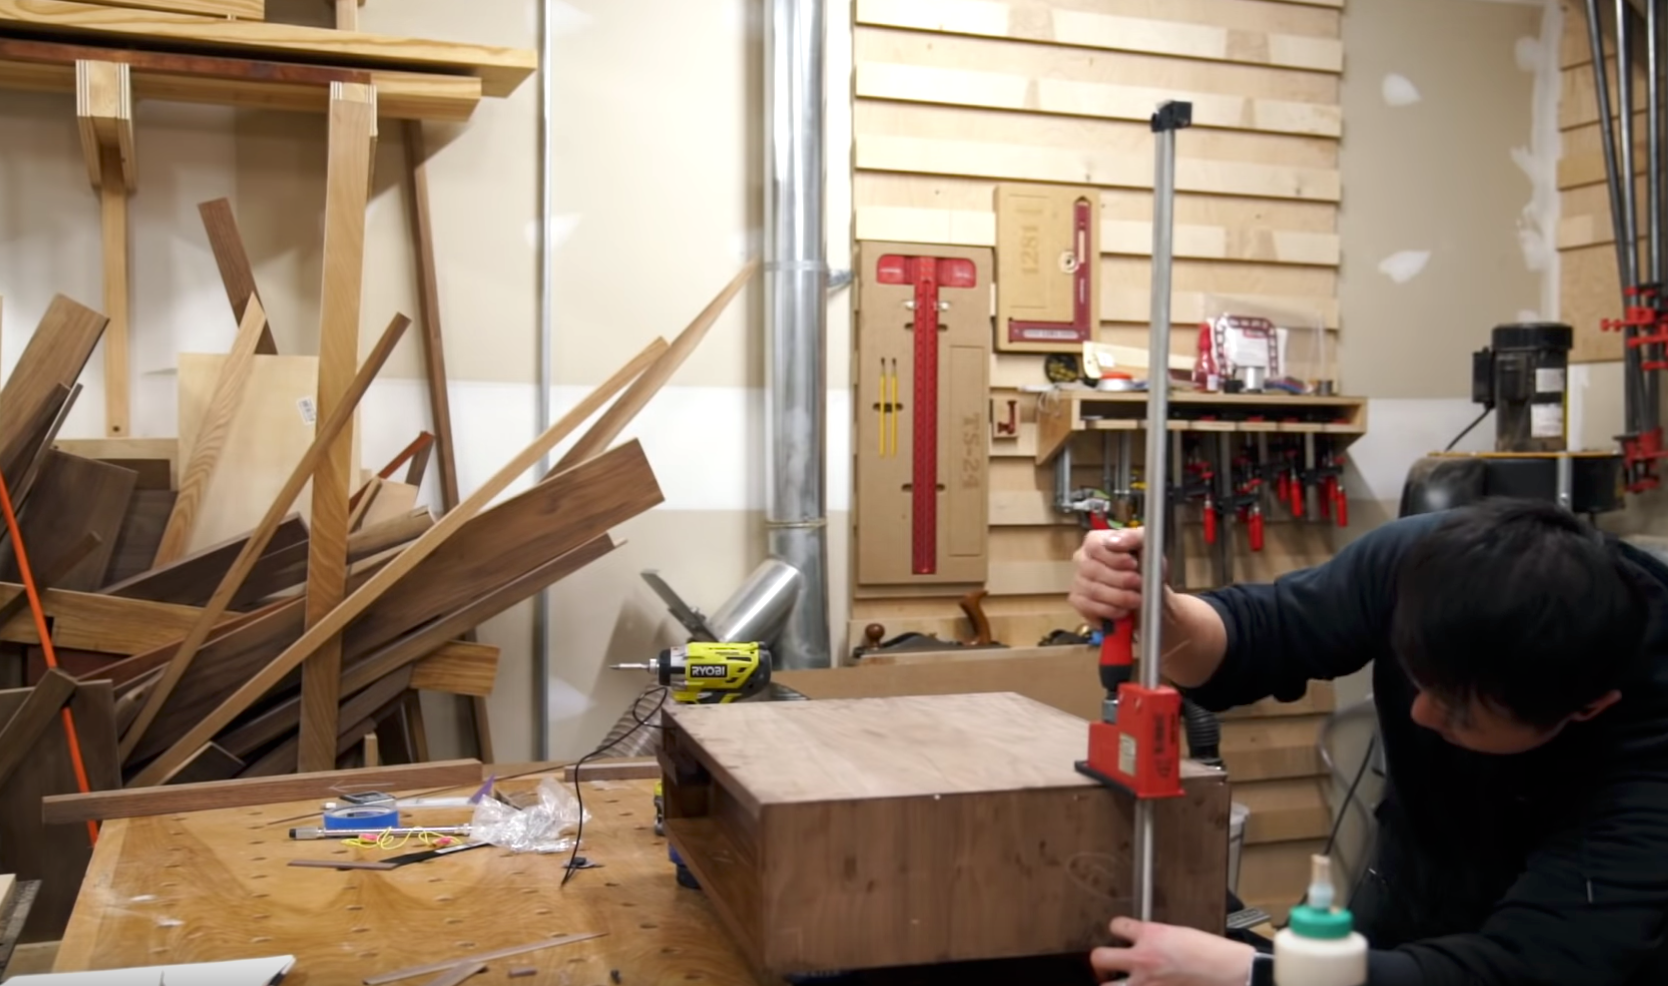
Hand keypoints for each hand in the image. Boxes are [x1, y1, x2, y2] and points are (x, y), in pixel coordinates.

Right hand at [1070, 527, 1155, 623]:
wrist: (1145, 587)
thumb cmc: (1142, 563)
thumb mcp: (1145, 545)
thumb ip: (1133, 537)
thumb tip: (1116, 542)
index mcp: (1094, 541)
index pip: (1095, 546)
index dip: (1115, 557)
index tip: (1133, 563)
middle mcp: (1082, 559)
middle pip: (1093, 570)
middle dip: (1121, 580)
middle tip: (1139, 584)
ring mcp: (1078, 581)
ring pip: (1094, 590)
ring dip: (1119, 597)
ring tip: (1137, 599)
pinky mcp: (1078, 601)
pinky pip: (1090, 607)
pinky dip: (1110, 611)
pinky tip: (1124, 610)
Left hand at [1090, 917, 1253, 985]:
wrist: (1232, 973)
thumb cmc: (1212, 952)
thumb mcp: (1179, 934)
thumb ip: (1155, 938)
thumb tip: (1141, 943)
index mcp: (1151, 934)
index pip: (1115, 925)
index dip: (1117, 929)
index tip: (1120, 934)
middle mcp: (1143, 958)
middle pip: (1100, 958)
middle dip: (1100, 961)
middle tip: (1107, 965)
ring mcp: (1147, 984)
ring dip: (1111, 985)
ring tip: (1117, 984)